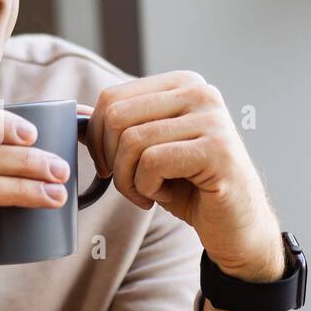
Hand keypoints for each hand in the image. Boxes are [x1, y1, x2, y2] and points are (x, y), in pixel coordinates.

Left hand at [84, 71, 283, 282]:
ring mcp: (212, 118)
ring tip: (148, 193)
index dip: (96, 137)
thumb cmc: (189, 187)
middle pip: (117, 116)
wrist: (235, 226)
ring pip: (132, 141)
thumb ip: (119, 128)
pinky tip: (164, 197)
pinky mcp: (217, 149)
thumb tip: (75, 116)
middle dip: (110, 160)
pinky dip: (146, 188)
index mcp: (182, 84)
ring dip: (128, 179)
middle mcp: (200, 92)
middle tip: (128, 185)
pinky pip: (153, 162)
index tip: (109, 166)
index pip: (111, 97)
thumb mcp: (148, 150)